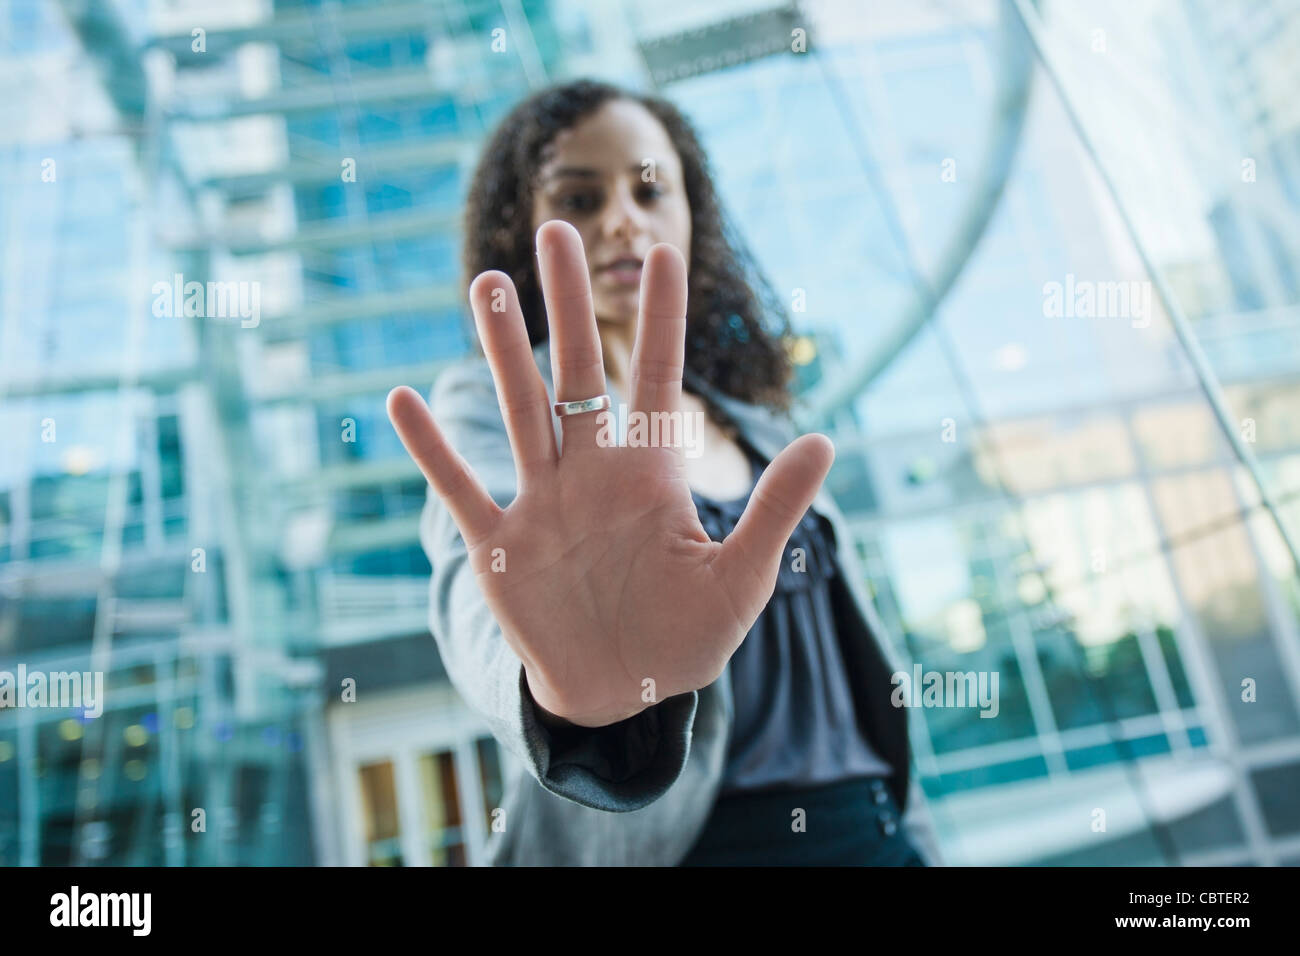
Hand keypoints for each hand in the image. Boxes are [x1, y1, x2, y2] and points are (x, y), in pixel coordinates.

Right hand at [387, 219, 833, 727]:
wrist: (621, 695)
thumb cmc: (685, 637)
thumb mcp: (740, 578)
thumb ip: (773, 510)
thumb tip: (825, 439)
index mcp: (651, 474)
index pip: (656, 378)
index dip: (661, 318)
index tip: (664, 252)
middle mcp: (592, 473)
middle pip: (578, 372)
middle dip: (570, 303)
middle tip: (558, 229)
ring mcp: (542, 504)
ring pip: (521, 410)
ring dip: (505, 350)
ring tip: (490, 283)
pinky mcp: (501, 547)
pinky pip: (462, 489)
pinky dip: (433, 450)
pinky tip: (402, 400)